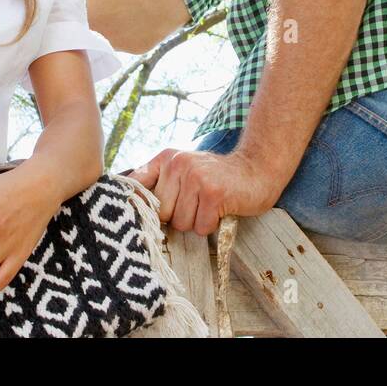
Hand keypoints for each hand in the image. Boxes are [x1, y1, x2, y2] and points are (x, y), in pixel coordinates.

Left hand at [131, 148, 281, 234]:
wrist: (257, 169)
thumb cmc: (217, 177)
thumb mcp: (185, 170)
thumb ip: (159, 183)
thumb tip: (130, 207)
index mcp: (167, 158)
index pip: (136, 185)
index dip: (137, 206)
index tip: (142, 216)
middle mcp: (178, 164)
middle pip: (161, 213)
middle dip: (177, 217)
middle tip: (196, 205)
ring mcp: (196, 178)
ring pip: (181, 223)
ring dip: (196, 222)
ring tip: (209, 206)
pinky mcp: (213, 194)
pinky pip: (200, 227)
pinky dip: (211, 224)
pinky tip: (220, 209)